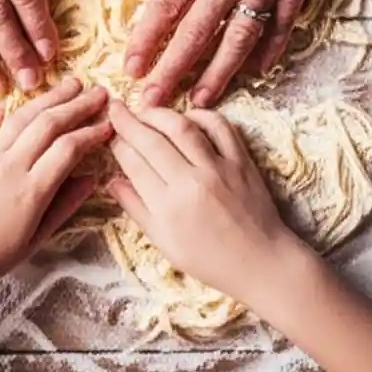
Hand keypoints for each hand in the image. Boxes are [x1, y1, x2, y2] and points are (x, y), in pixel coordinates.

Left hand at [0, 78, 111, 294]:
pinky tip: (14, 103)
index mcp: (32, 190)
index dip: (92, 133)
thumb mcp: (34, 241)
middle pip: (50, 124)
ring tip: (69, 86)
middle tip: (99, 93)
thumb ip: (64, 206)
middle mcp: (10, 166)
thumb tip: (90, 179)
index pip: (70, 148)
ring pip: (22, 117)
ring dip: (49, 98)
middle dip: (78, 105)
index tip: (108, 124)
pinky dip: (2, 111)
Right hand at [105, 101, 309, 301]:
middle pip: (151, 140)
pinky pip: (220, 127)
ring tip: (146, 110)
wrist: (260, 262)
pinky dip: (201, 115)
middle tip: (117, 109)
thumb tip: (111, 181)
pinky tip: (188, 116)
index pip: (133, 163)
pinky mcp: (241, 161)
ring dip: (159, 114)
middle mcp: (190, 183)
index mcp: (167, 207)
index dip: (117, 144)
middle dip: (128, 122)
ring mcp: (218, 168)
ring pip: (181, 127)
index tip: (111, 134)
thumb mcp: (164, 242)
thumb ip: (136, 209)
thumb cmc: (209, 260)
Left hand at [124, 0, 348, 106]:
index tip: (130, 68)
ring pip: (236, 42)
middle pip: (195, 35)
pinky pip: (279, 28)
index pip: (165, 8)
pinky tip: (255, 71)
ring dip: (216, 75)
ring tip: (200, 102)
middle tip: (153, 103)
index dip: (146, 42)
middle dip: (171, 72)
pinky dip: (267, 52)